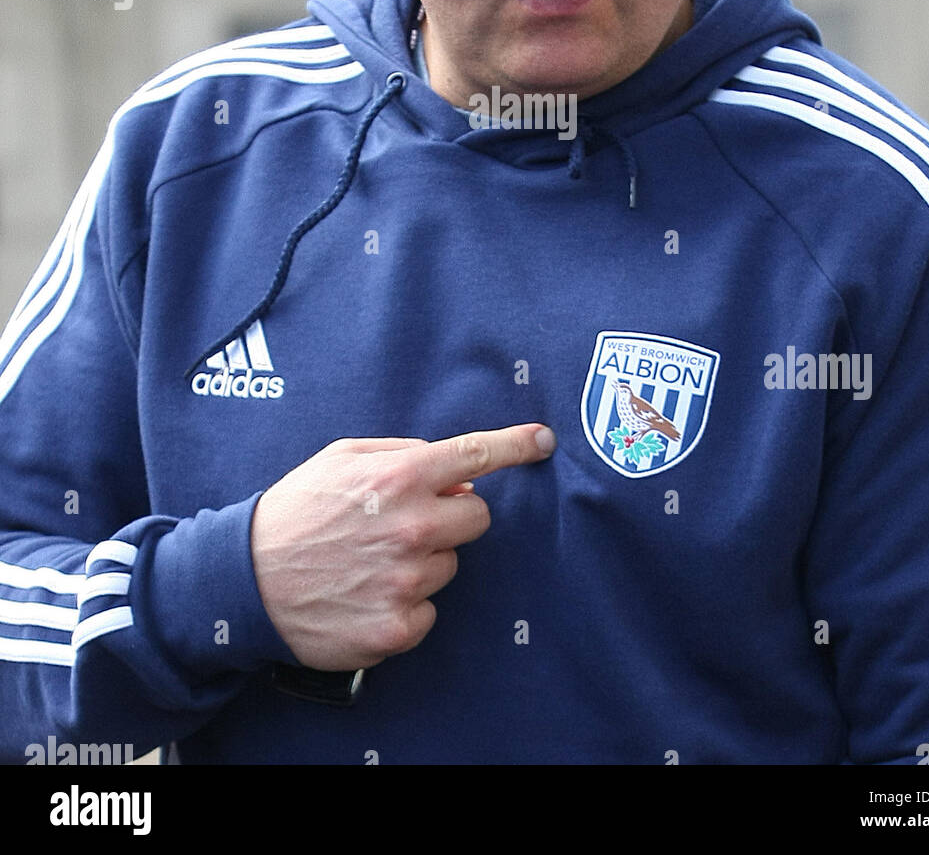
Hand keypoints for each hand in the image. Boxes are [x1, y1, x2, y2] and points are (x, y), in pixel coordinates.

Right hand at [250, 424, 555, 670]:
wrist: (244, 581)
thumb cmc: (296, 511)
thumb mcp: (342, 458)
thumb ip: (403, 454)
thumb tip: (456, 472)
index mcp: (399, 477)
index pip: (476, 455)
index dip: (516, 444)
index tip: (543, 441)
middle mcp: (411, 527)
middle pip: (478, 517)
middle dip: (453, 515)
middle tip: (408, 522)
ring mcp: (406, 581)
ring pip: (451, 565)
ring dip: (423, 561)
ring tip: (370, 560)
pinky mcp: (397, 627)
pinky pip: (429, 609)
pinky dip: (405, 603)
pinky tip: (366, 593)